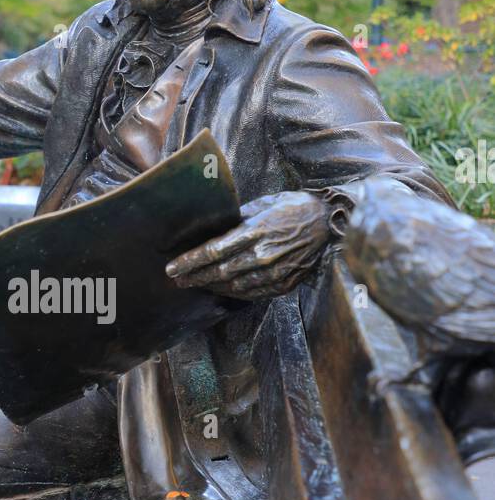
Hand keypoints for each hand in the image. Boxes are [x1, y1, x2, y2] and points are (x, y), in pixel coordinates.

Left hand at [166, 190, 331, 300]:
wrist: (328, 223)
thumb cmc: (292, 207)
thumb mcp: (261, 205)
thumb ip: (236, 221)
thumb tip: (212, 230)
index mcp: (254, 231)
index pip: (213, 251)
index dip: (190, 262)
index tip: (172, 268)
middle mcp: (262, 255)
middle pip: (219, 272)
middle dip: (195, 277)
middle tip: (177, 281)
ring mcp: (274, 272)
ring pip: (234, 286)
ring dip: (212, 286)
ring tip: (197, 284)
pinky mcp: (283, 284)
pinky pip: (252, 293)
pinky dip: (234, 293)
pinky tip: (223, 289)